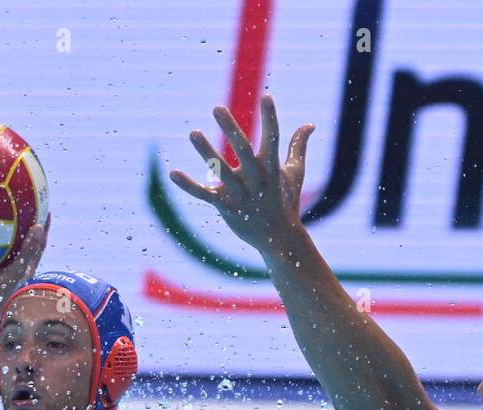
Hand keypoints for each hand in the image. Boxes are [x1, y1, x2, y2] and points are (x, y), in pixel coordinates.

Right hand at [0, 217, 49, 312]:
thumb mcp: (15, 269)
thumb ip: (28, 250)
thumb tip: (40, 226)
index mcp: (25, 271)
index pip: (39, 246)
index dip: (44, 229)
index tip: (46, 210)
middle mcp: (13, 272)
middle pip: (23, 244)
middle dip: (25, 227)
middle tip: (24, 208)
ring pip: (3, 248)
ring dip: (3, 233)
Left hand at [170, 94, 313, 255]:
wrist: (279, 239)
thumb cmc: (286, 201)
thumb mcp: (294, 174)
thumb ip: (297, 147)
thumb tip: (309, 124)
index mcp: (273, 170)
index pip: (273, 140)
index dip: (270, 119)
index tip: (266, 96)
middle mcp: (257, 181)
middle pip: (244, 152)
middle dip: (232, 130)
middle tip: (217, 108)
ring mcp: (241, 196)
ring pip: (222, 172)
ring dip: (207, 153)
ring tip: (193, 132)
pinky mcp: (226, 208)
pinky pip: (205, 195)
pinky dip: (189, 185)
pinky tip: (173, 173)